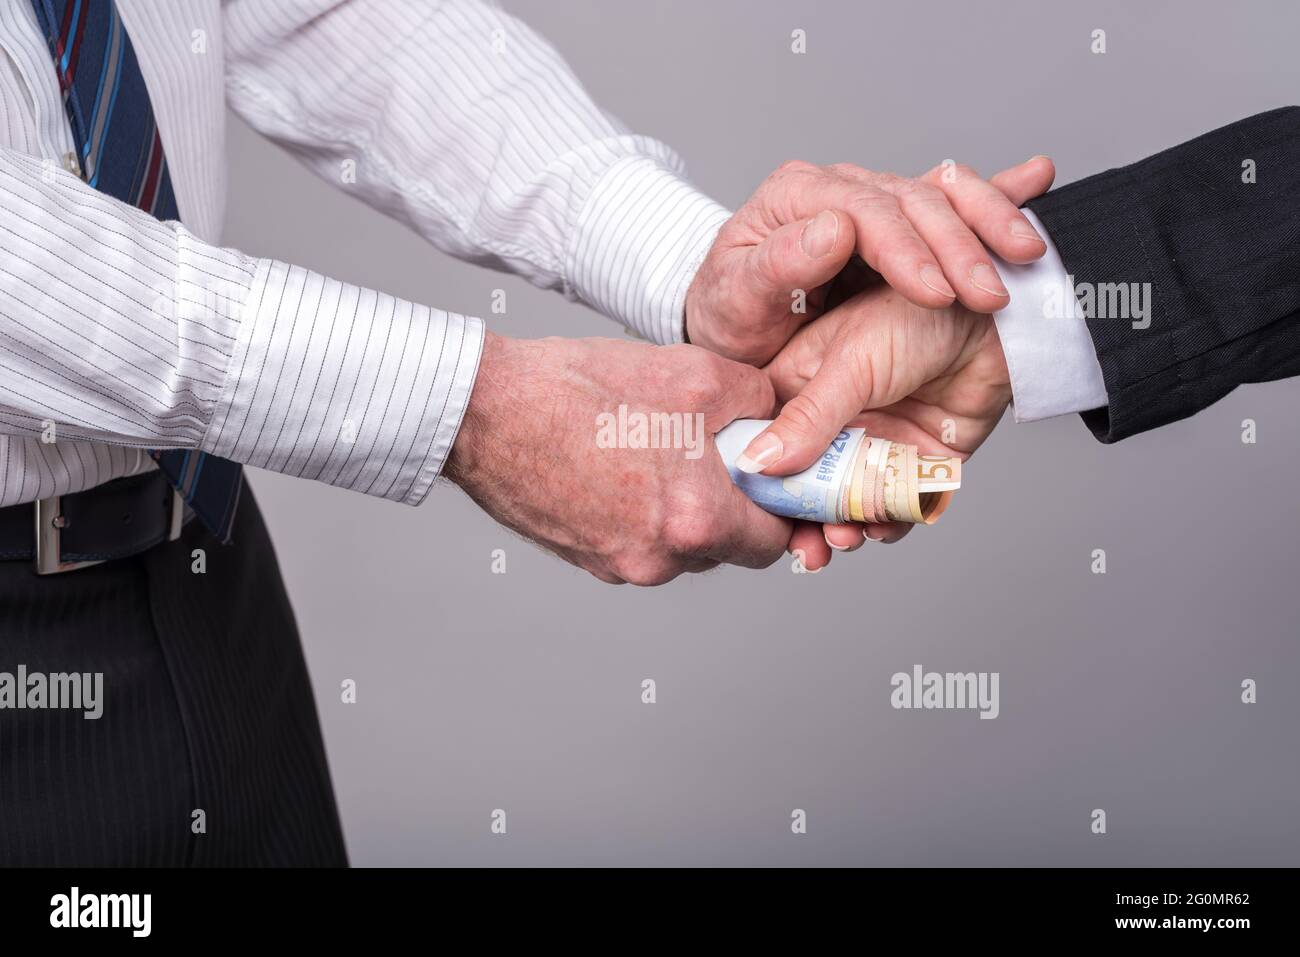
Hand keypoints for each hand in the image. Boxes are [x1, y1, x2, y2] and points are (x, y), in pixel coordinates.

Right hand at [444, 333, 792, 584]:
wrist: (483, 412)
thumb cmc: (579, 391)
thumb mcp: (693, 374)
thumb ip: (758, 402)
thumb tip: (777, 418)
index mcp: (695, 521)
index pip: (773, 543)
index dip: (781, 510)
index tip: (778, 481)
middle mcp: (659, 559)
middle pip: (727, 547)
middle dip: (733, 504)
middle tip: (715, 450)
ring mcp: (617, 565)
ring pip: (682, 545)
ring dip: (686, 506)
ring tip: (659, 448)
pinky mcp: (586, 558)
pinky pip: (639, 540)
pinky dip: (644, 510)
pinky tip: (623, 461)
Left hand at [684, 157, 1054, 366]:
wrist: (736, 324)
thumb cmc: (733, 317)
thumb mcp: (738, 300)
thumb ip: (779, 267)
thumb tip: (833, 228)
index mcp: (796, 198)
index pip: (861, 210)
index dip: (902, 247)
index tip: (934, 289)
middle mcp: (841, 188)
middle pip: (910, 201)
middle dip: (955, 247)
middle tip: (988, 296)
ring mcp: (876, 199)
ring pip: (941, 195)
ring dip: (989, 223)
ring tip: (1026, 255)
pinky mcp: (902, 218)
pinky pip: (955, 198)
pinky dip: (996, 197)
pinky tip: (1038, 180)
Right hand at [753, 287, 1010, 568]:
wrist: (995, 325)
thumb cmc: (917, 315)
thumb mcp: (850, 362)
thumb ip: (808, 418)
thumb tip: (757, 463)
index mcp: (798, 387)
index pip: (763, 444)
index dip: (756, 482)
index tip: (752, 515)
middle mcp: (830, 422)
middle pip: (800, 485)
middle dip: (798, 521)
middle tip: (801, 547)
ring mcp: (871, 445)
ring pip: (843, 503)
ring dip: (839, 527)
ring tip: (841, 538)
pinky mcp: (913, 464)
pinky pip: (892, 506)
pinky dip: (885, 524)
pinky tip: (880, 529)